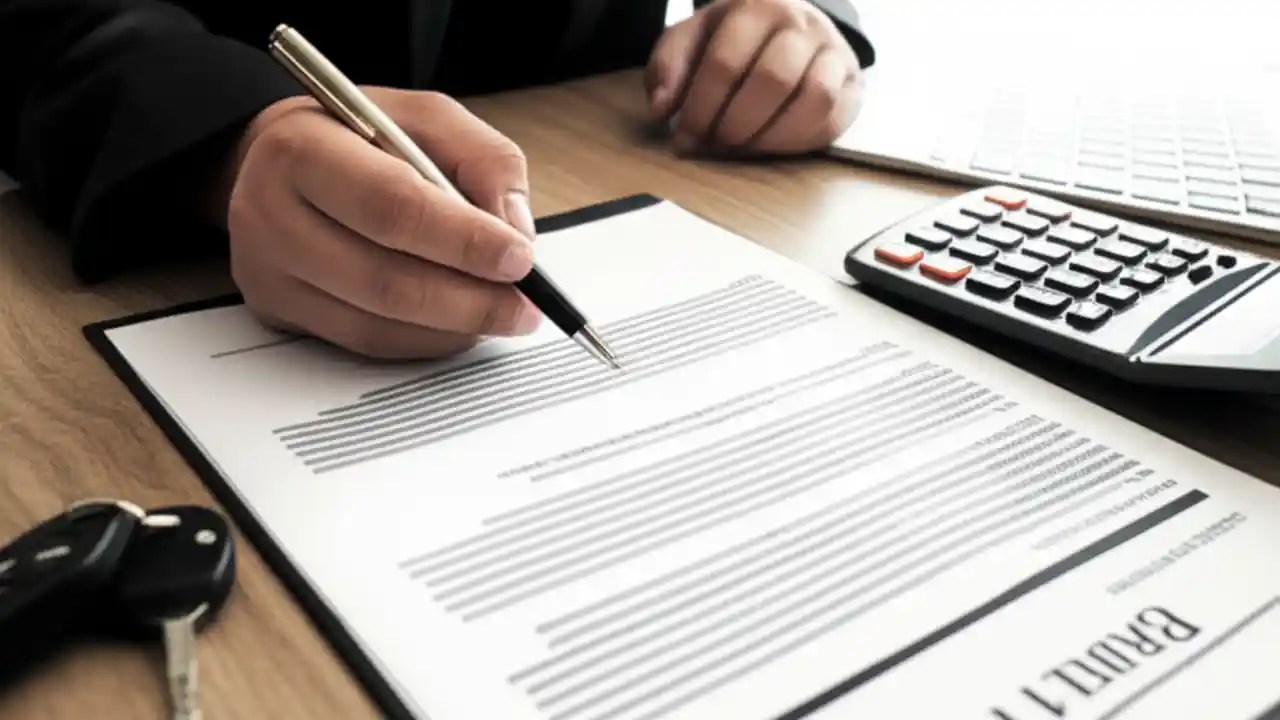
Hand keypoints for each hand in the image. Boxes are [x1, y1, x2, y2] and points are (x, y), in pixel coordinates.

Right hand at [215, 88, 541, 358]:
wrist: (278, 160)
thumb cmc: (359, 137)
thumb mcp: (425, 118)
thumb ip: (482, 159)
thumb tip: (516, 230)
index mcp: (302, 150)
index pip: (392, 207)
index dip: (464, 240)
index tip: (520, 258)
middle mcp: (271, 215)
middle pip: (384, 279)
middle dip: (470, 300)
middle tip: (525, 305)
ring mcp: (268, 272)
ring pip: (376, 324)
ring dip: (453, 328)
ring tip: (502, 315)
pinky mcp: (277, 310)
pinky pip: (364, 342)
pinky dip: (425, 340)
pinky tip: (459, 325)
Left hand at [645, 0, 863, 154]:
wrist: (790, 31)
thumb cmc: (734, 41)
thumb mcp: (694, 41)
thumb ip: (669, 66)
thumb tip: (660, 107)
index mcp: (755, 5)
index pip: (726, 61)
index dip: (701, 107)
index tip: (683, 136)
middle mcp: (799, 22)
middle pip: (771, 80)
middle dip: (733, 124)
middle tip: (712, 144)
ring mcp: (832, 50)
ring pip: (811, 97)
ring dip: (768, 134)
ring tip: (739, 147)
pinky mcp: (850, 83)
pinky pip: (830, 116)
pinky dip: (794, 139)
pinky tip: (766, 145)